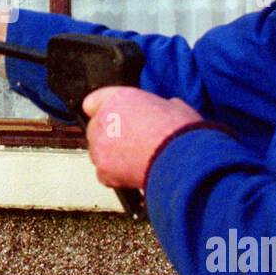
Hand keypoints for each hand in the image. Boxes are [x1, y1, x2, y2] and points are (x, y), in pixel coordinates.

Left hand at [82, 87, 203, 188]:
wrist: (182, 160)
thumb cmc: (180, 133)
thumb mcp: (173, 106)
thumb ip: (156, 106)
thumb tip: (161, 110)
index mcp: (119, 98)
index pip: (93, 102)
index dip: (104, 111)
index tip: (113, 119)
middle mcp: (104, 119)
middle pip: (95, 127)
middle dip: (109, 135)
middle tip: (130, 142)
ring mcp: (101, 146)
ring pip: (97, 151)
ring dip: (111, 155)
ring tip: (134, 159)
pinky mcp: (104, 170)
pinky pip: (103, 173)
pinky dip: (115, 176)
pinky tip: (132, 173)